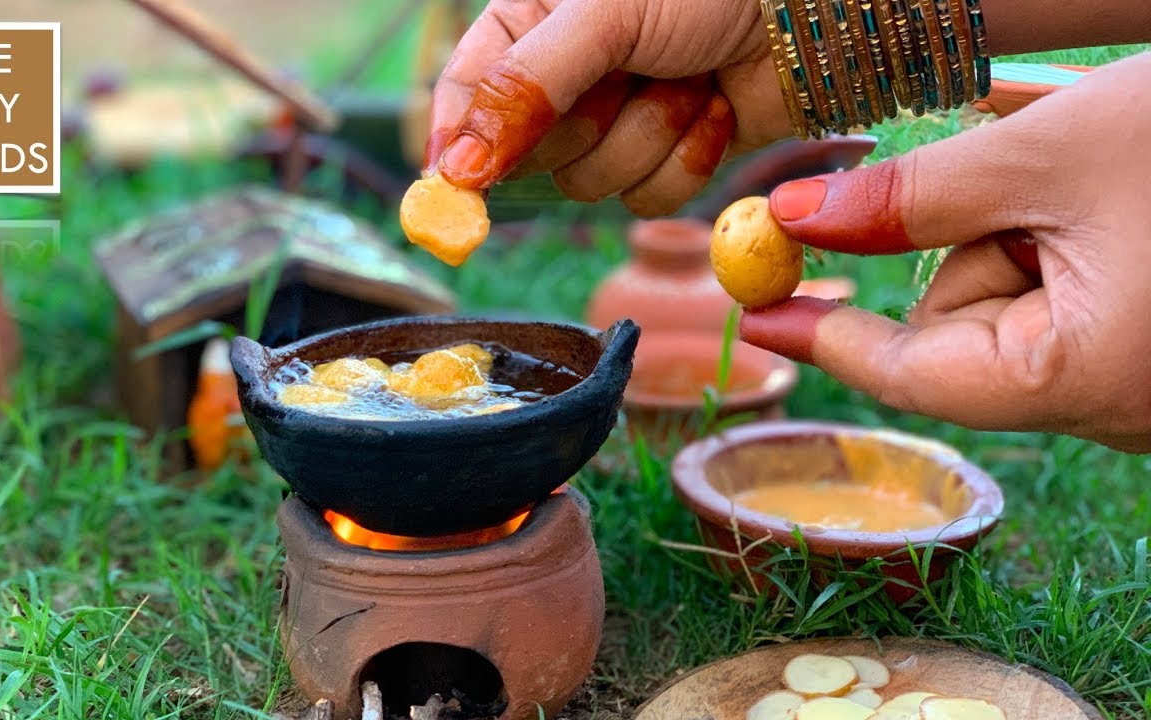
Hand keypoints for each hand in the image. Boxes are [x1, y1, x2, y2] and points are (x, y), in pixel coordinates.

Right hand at [427, 0, 793, 215]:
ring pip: (590, 184)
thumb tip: (457, 168)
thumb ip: (524, 88)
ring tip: (687, 80)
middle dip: (586, 124)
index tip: (453, 188)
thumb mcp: (603, 16)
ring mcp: (616, 121)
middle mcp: (566, 76)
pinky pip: (645, 200)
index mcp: (531, 22)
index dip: (458, 142)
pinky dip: (686, 161)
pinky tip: (714, 108)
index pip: (463, 91)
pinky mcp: (666, 158)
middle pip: (527, 153)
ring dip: (648, 137)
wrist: (812, 10)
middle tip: (626, 78)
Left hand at [740, 53, 1150, 452]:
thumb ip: (913, 196)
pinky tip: (1087, 149)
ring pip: (1016, 283)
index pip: (907, 374)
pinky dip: (1056, 213)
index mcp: (1078, 377)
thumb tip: (795, 217)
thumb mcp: (1053, 155)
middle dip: (966, 233)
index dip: (824, 337)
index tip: (757, 309)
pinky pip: (1070, 273)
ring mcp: (1141, 367)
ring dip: (1019, 207)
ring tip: (1082, 141)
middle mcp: (1111, 395)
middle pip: (962, 319)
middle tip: (1020, 160)